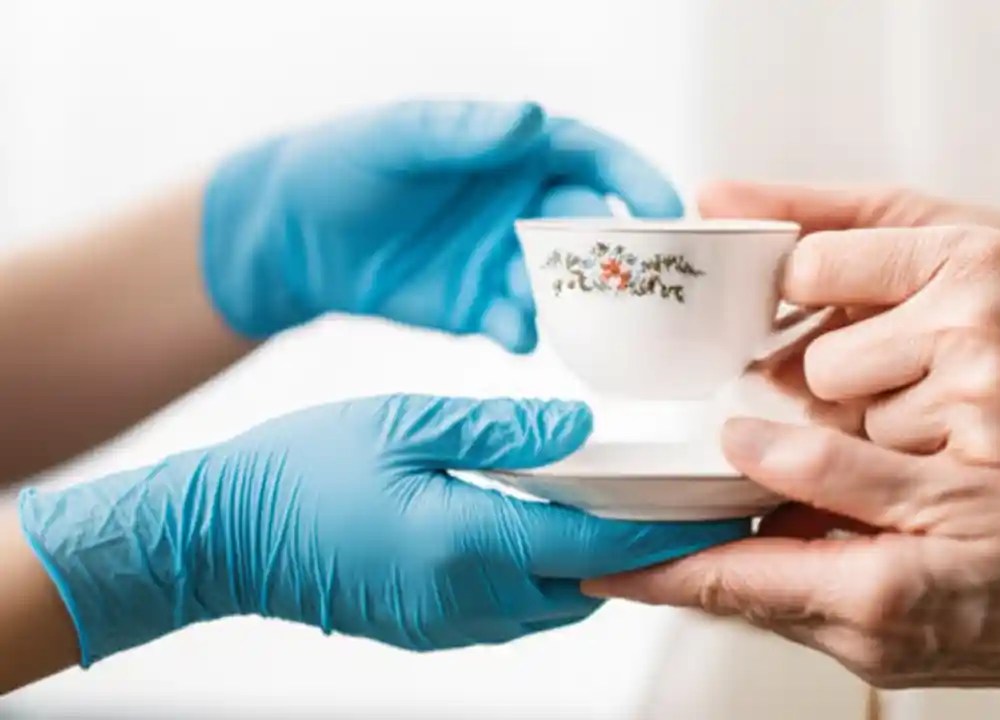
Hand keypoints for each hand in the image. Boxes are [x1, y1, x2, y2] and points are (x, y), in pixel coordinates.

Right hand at [19, 395, 744, 664]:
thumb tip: (580, 430)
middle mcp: (472, 602)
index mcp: (470, 546)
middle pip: (594, 583)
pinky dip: (558, 573)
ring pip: (563, 602)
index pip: (603, 545)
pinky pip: (523, 609)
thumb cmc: (300, 472)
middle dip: (649, 547)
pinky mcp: (436, 626)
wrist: (221, 538)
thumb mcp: (404, 423)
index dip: (669, 526)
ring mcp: (453, 624)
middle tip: (691, 498)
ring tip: (638, 506)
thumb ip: (500, 430)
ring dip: (604, 561)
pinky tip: (562, 527)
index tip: (721, 503)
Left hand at [203, 101, 682, 349]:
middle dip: (618, 257)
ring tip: (571, 317)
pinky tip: (512, 335)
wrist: (288, 238)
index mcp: (517, 152)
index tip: (668, 211)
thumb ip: (465, 130)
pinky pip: (522, 326)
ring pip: (565, 287)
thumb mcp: (398, 137)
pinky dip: (526, 333)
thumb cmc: (341, 165)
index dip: (638, 182)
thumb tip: (530, 119)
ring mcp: (506, 262)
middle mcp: (524, 207)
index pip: (595, 161)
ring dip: (575, 304)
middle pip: (593, 231)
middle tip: (633, 284)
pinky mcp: (482, 310)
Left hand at [585, 420, 999, 718]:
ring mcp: (880, 635)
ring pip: (774, 582)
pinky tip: (781, 502)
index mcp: (859, 599)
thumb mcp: (954, 496)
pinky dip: (783, 545)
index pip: (718, 583)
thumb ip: (836, 471)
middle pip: (735, 585)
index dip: (644, 568)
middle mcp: (857, 631)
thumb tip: (743, 442)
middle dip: (672, 553)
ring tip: (681, 494)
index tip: (581, 555)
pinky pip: (818, 582)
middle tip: (618, 511)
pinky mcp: (903, 626)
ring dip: (726, 544)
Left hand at [703, 181, 999, 574]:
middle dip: (832, 374)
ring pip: (848, 422)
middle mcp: (963, 315)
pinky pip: (888, 466)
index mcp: (967, 247)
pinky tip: (955, 447)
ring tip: (938, 408)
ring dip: (871, 422)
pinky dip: (905, 464)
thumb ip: (890, 231)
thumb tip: (750, 202)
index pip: (811, 262)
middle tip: (875, 370)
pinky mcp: (978, 459)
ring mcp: (971, 392)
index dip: (793, 291)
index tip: (801, 301)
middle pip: (817, 360)